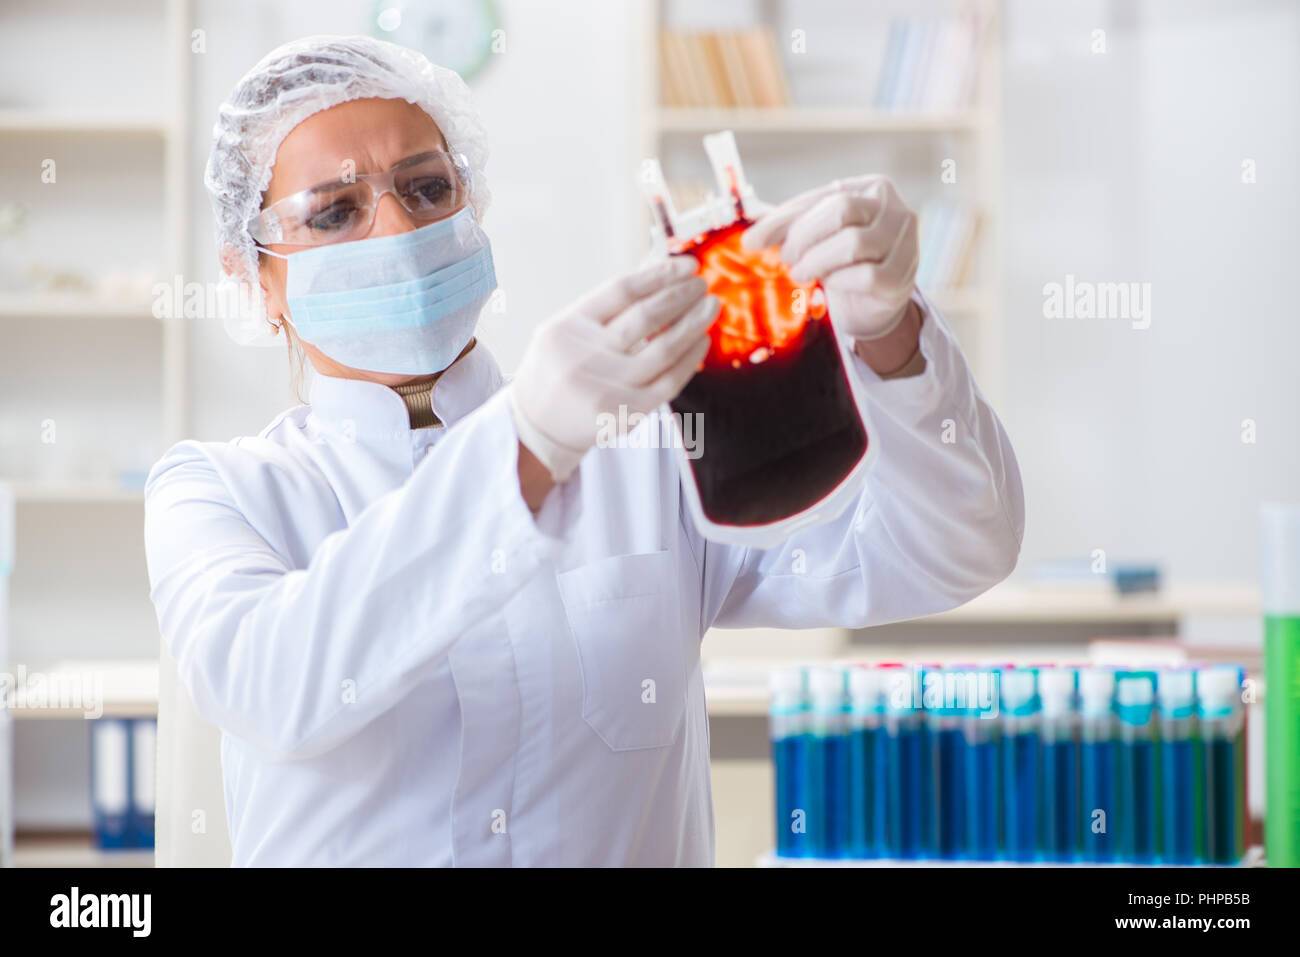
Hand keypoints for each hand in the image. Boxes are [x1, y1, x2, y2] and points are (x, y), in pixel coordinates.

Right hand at [509, 257, 717, 481]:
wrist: (539, 427)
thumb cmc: (558, 370)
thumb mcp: (567, 330)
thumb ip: (607, 307)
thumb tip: (657, 271)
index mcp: (568, 327)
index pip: (622, 290)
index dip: (660, 274)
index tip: (687, 265)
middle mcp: (585, 356)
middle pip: (646, 316)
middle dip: (681, 295)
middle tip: (703, 284)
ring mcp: (606, 387)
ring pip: (663, 348)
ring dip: (693, 323)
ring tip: (711, 306)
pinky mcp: (626, 413)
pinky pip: (669, 382)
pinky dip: (690, 359)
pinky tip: (702, 341)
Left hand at [741, 175, 918, 340]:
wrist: (874, 302)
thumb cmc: (843, 261)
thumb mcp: (818, 235)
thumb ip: (789, 228)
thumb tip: (749, 240)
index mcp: (872, 188)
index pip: (823, 196)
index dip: (784, 218)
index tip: (751, 242)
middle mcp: (894, 208)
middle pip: (841, 210)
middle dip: (804, 237)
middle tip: (787, 258)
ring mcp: (904, 241)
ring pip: (853, 243)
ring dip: (817, 261)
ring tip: (802, 273)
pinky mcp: (902, 275)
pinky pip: (867, 275)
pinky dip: (840, 281)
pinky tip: (831, 284)